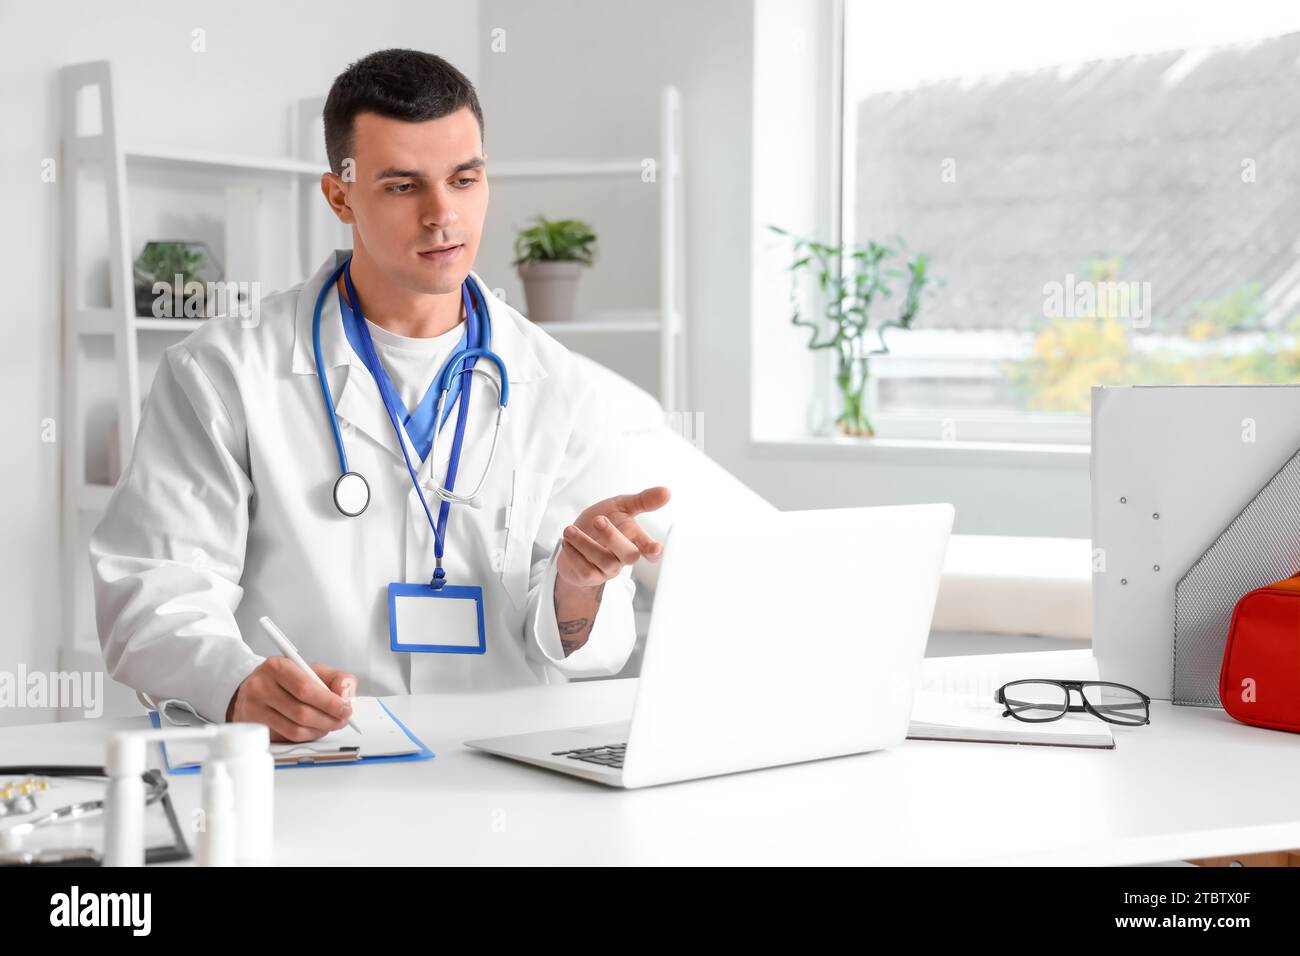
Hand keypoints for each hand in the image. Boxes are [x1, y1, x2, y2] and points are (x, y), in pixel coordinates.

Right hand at [226, 657, 356, 742]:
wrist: (257, 686)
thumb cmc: (287, 678)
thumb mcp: (313, 669)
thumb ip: (336, 678)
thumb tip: (345, 695)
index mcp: (277, 667)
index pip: (306, 689)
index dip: (329, 702)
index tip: (345, 709)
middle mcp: (261, 687)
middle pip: (301, 712)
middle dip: (329, 719)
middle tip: (342, 720)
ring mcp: (254, 709)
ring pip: (295, 729)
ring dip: (319, 730)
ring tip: (330, 724)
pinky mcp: (254, 726)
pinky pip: (287, 737)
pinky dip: (307, 736)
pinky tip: (314, 729)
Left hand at [558, 486, 670, 588]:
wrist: (574, 537)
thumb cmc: (602, 521)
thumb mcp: (620, 506)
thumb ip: (642, 501)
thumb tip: (667, 492)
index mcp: (635, 539)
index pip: (648, 547)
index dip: (653, 550)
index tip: (655, 549)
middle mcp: (624, 556)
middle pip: (629, 555)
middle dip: (613, 537)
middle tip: (598, 520)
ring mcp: (608, 569)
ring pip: (604, 562)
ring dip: (586, 544)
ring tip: (569, 530)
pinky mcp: (590, 576)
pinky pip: (585, 570)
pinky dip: (574, 555)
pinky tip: (567, 542)